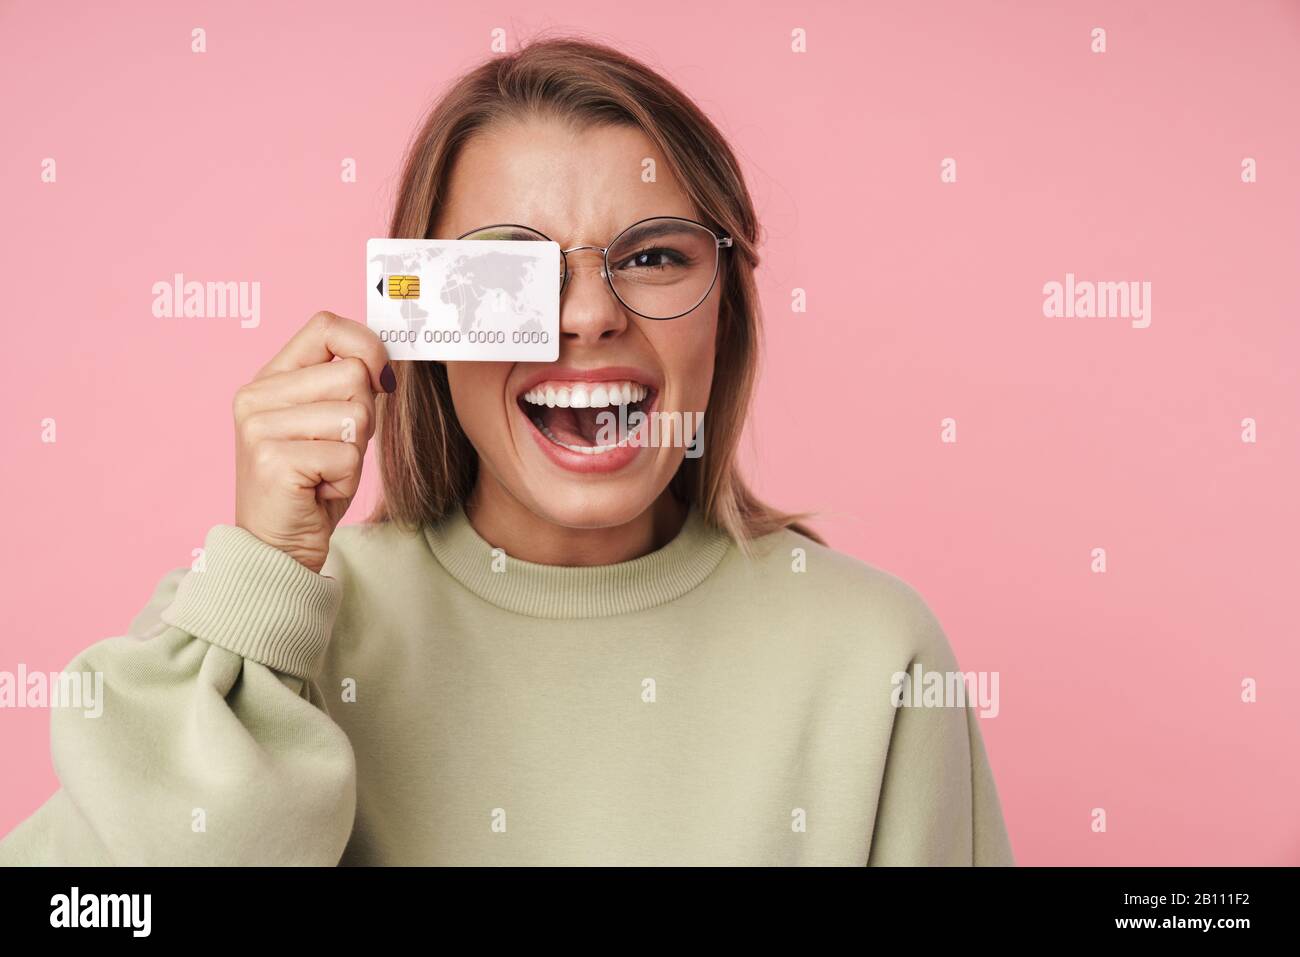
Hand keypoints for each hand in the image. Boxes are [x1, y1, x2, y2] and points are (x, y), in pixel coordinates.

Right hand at [233, 311, 393, 572]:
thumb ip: (349, 387)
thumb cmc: (312, 485)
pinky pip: (347, 456)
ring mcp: (259, 427)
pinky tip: (318, 491)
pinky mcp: (273, 460)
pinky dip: (345, 480)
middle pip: (352, 375)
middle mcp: (256, 396)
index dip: (366, 346)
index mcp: (270, 378)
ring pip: (355, 415)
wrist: (277, 547)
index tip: (382, 378)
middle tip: (336, 450)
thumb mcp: (332, 425)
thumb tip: (388, 363)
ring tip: (324, 472)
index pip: (326, 326)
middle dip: (364, 418)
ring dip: (354, 453)